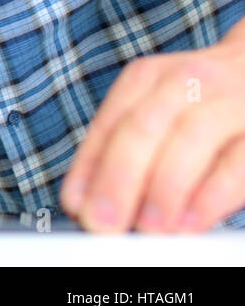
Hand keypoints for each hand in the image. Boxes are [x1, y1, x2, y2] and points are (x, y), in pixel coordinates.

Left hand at [58, 26, 244, 231]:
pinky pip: (236, 162)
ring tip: (148, 227)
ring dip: (164, 188)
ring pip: (190, 140)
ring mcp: (229, 101)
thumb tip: (83, 201)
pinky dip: (211, 195)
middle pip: (143, 128)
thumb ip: (120, 149)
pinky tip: (191, 221)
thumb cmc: (201, 102)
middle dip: (119, 180)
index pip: (110, 124)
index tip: (78, 207)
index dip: (90, 169)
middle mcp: (185, 83)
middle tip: (104, 222)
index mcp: (146, 78)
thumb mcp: (156, 108)